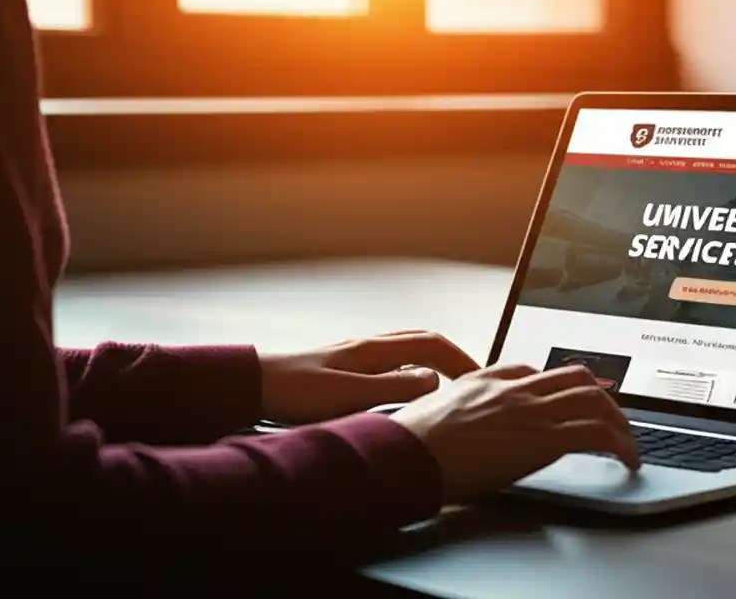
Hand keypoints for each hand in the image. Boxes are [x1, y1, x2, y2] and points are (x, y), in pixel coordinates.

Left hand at [259, 330, 478, 423]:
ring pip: (408, 350)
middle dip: (453, 358)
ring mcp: (357, 353)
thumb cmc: (295, 390)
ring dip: (433, 363)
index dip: (462, 361)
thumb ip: (394, 387)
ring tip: (447, 387)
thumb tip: (435, 381)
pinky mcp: (345, 366)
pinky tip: (405, 392)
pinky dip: (411, 371)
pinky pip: (392, 361)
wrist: (254, 384)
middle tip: (472, 381)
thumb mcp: (350, 394)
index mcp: (375, 349)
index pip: (433, 344)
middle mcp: (370, 345)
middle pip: (424, 341)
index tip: (481, 380)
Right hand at [392, 363, 639, 502]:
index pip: (533, 371)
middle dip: (597, 396)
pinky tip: (628, 460)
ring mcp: (532, 410)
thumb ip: (452, 411)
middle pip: (573, 378)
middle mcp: (514, 388)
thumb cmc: (408, 442)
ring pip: (594, 400)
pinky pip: (598, 434)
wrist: (406, 454)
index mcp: (486, 379)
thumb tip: (451, 428)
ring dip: (618, 420)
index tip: (564, 401)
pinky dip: (621, 444)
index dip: (556, 387)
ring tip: (626, 440)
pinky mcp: (544, 439)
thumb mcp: (430, 413)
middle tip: (608, 416)